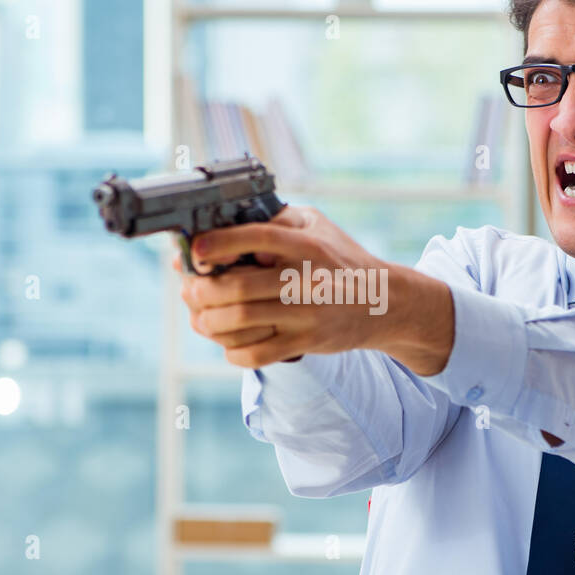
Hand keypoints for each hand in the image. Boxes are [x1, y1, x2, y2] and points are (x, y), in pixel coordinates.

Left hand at [174, 205, 454, 372]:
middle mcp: (307, 280)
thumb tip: (226, 225)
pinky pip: (257, 354)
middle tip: (190, 288)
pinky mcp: (305, 343)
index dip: (222, 243)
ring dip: (208, 320)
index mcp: (308, 245)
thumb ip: (276, 219)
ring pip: (241, 322)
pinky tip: (228, 342)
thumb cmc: (342, 260)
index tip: (196, 250)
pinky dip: (232, 351)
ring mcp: (306, 315)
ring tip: (200, 315)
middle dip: (202, 289)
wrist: (385, 302)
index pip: (259, 238)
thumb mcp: (317, 225)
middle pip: (239, 288)